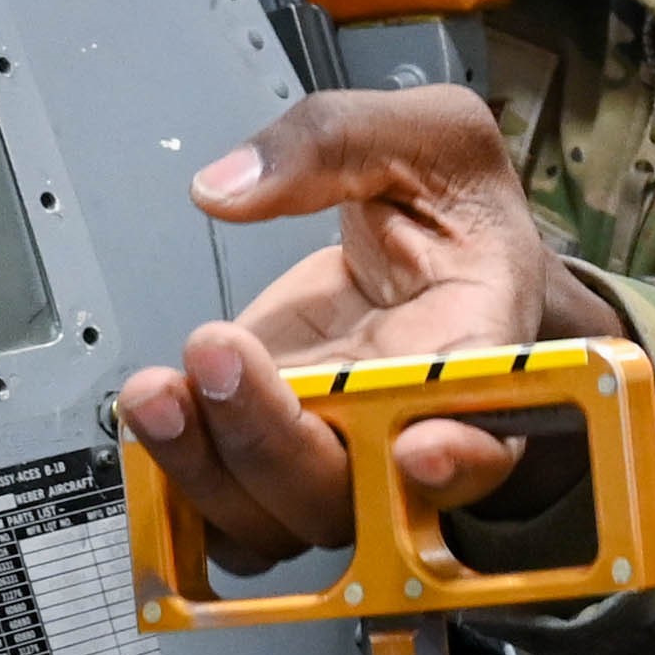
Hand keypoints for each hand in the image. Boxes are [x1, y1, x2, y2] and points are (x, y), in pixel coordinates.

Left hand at [111, 87, 617, 570]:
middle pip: (361, 490)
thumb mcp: (425, 136)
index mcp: (485, 348)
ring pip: (283, 519)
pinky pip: (227, 519)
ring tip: (158, 390)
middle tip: (222, 351)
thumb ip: (335, 140)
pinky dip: (181, 485)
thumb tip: (231, 185)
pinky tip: (160, 411)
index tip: (416, 447)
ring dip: (209, 469)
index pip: (496, 426)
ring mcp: (344, 456)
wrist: (424, 250)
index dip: (463, 457)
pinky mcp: (275, 459)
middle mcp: (418, 427)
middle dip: (278, 440)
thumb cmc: (450, 207)